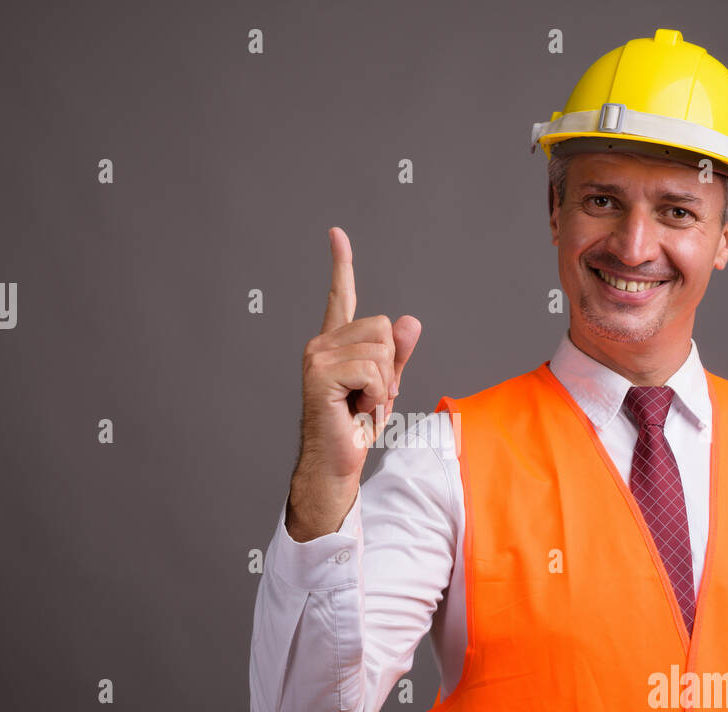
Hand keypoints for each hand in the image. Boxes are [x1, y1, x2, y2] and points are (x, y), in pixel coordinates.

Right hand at [286, 227, 421, 540]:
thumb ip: (398, 354)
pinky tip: (356, 408)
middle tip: (370, 395)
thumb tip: (409, 321)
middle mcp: (321, 344)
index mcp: (335, 343)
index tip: (336, 234)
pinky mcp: (321, 374)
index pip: (340, 296)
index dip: (341, 264)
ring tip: (362, 403)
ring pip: (381, 350)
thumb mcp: (386, 385)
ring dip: (383, 384)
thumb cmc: (355, 426)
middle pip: (382, 327)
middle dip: (390, 365)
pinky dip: (376, 394)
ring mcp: (317, 357)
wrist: (336, 462)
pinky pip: (373, 370)